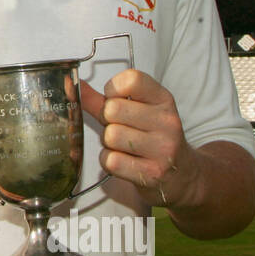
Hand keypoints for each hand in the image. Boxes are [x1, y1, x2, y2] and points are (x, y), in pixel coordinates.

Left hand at [79, 70, 200, 209]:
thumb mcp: (136, 111)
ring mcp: (162, 149)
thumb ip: (103, 99)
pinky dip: (109, 161)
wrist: (181, 176)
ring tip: (123, 146)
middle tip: (119, 128)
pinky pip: (111, 161)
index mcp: (163, 100)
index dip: (112, 90)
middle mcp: (167, 122)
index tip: (117, 100)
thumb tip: (74, 85)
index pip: (130, 79)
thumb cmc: (151, 138)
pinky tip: (124, 161)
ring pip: (110, 136)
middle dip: (107, 120)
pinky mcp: (152, 174)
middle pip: (112, 109)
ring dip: (108, 143)